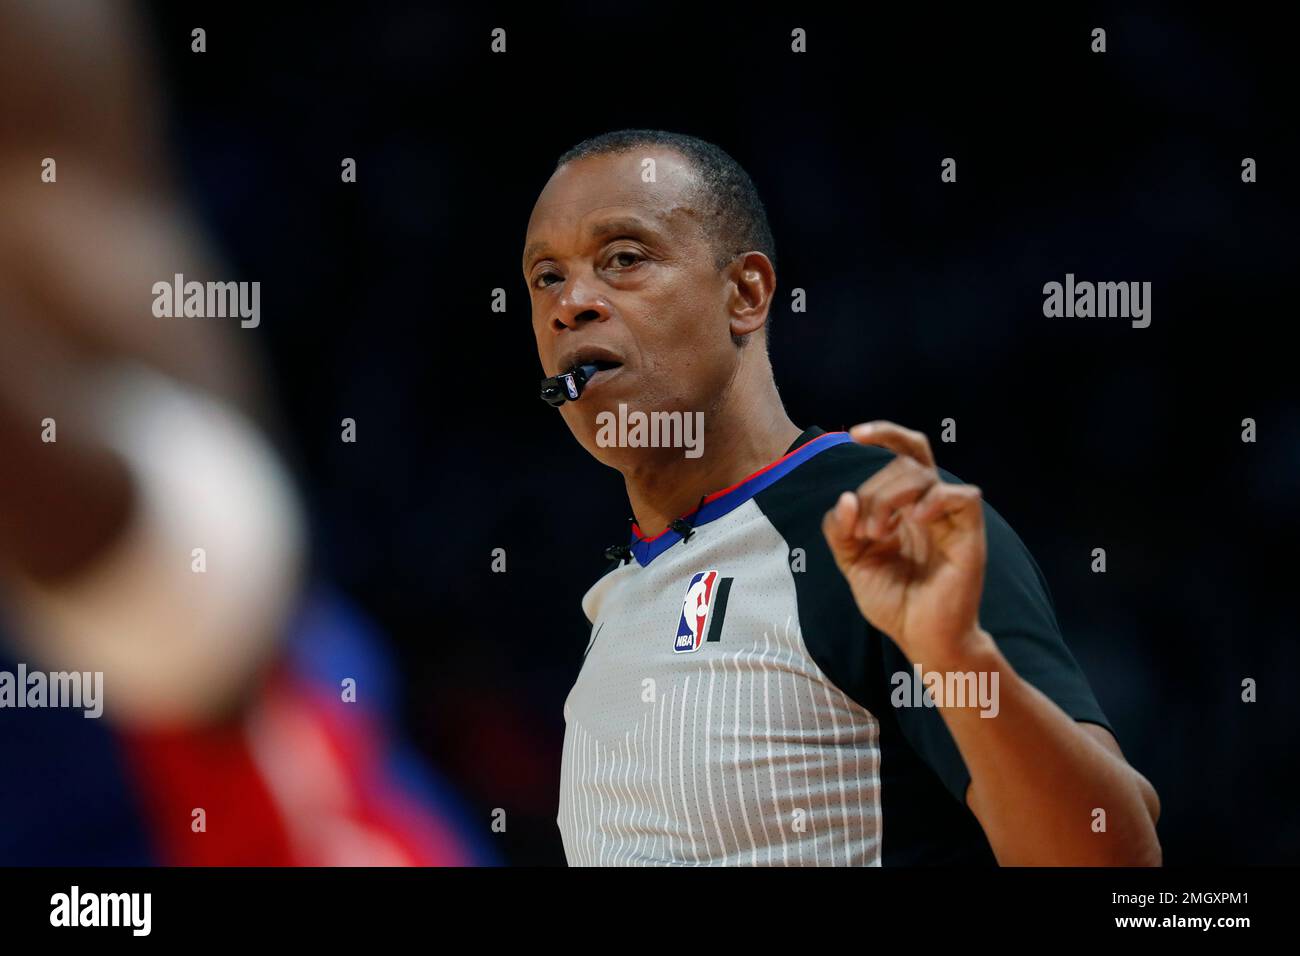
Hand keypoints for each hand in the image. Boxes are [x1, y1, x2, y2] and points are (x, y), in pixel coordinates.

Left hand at [821, 421, 990, 667]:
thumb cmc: (893, 601)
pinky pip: (963, 496)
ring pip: (925, 475)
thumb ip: (840, 530)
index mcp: (905, 507)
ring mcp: (951, 519)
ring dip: (890, 498)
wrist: (920, 639)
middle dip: (874, 492)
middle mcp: (929, 507)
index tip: (855, 434)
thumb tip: (846, 498)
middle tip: (864, 531)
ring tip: (877, 535)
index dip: (885, 433)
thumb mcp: (852, 562)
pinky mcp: (969, 536)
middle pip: (905, 464)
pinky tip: (914, 521)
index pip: (903, 453)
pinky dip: (934, 500)